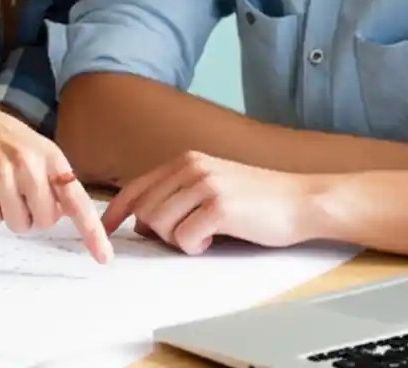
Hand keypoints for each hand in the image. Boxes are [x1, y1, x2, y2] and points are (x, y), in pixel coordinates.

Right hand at [0, 105, 112, 263]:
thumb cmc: (16, 144)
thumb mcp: (45, 154)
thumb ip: (60, 184)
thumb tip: (69, 215)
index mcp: (52, 158)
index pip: (77, 201)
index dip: (92, 231)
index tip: (104, 257)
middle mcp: (29, 164)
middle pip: (45, 221)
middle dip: (38, 215)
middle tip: (26, 194)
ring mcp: (1, 172)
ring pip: (18, 224)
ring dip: (14, 215)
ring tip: (7, 189)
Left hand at [101, 151, 320, 255]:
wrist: (302, 201)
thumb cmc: (258, 201)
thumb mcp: (212, 187)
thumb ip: (177, 197)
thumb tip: (140, 222)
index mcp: (186, 161)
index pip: (136, 187)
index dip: (115, 212)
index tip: (104, 231)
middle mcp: (191, 167)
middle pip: (145, 211)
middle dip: (160, 233)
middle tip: (191, 235)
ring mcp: (205, 185)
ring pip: (161, 225)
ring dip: (180, 240)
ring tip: (207, 234)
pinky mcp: (219, 206)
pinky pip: (185, 238)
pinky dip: (197, 246)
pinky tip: (217, 238)